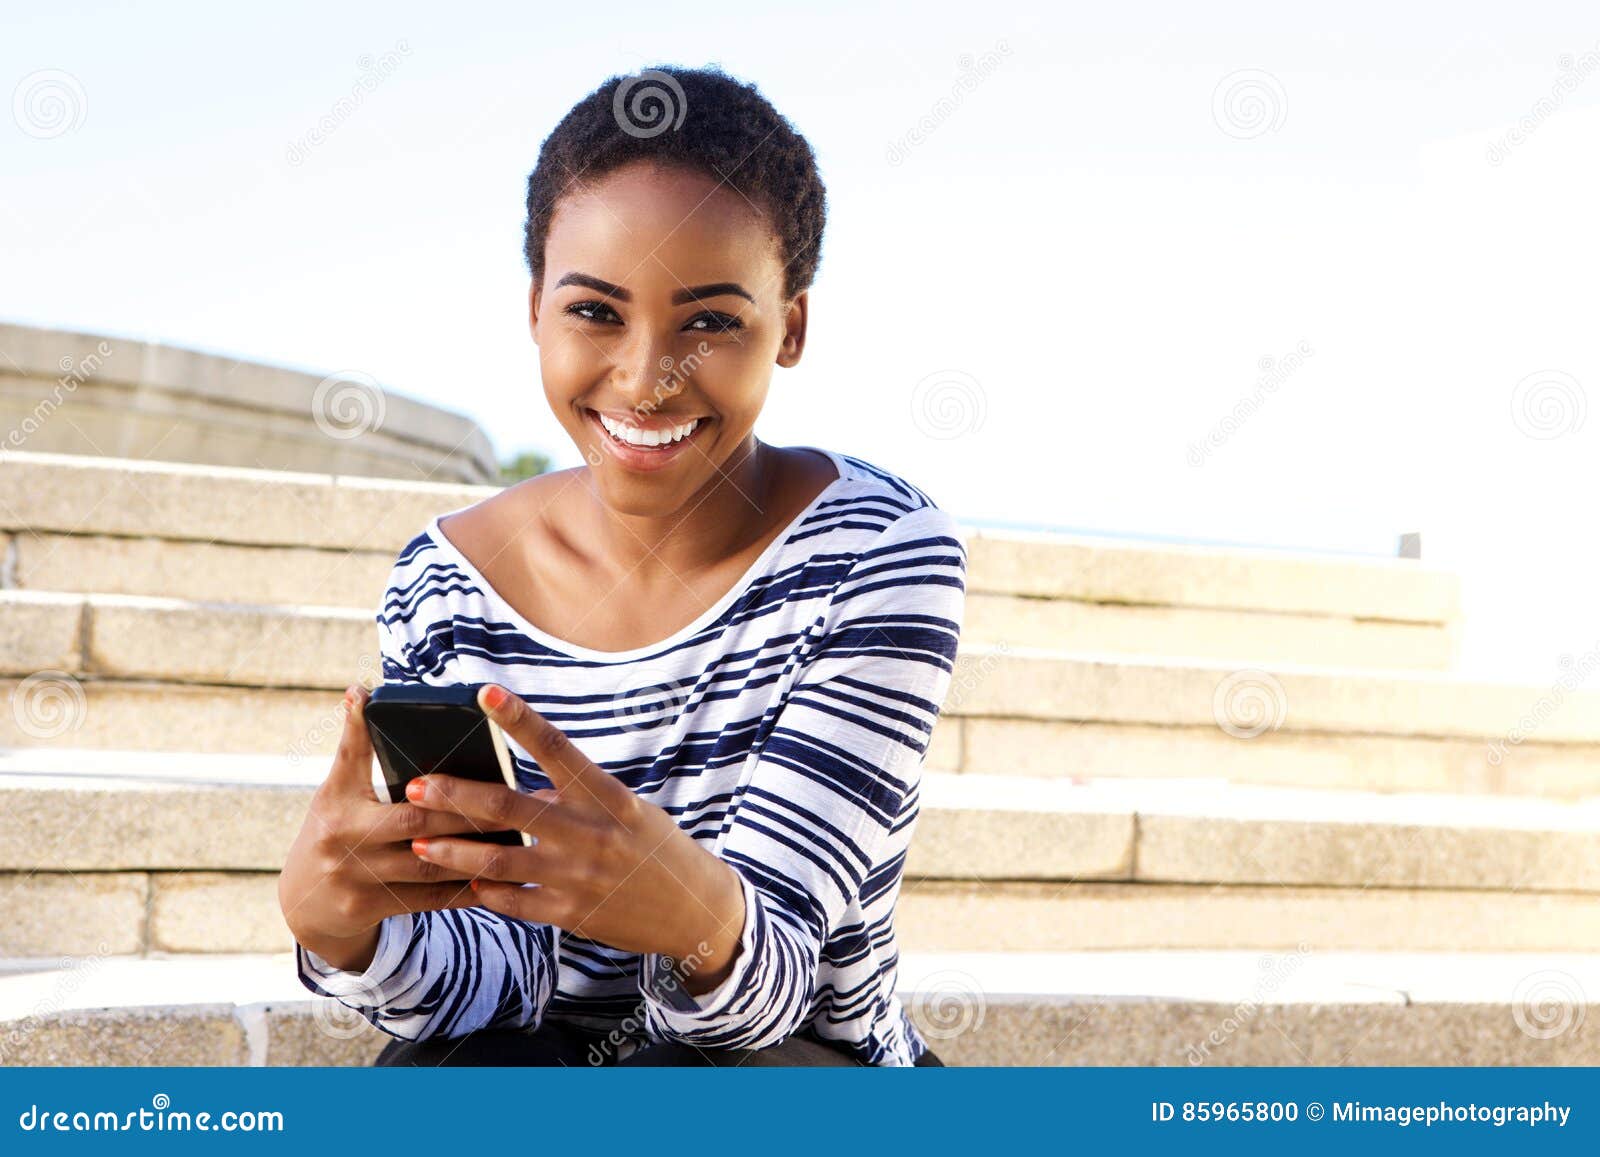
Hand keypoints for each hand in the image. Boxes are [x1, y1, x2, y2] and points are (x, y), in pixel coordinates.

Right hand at [277, 684, 499, 970]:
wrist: (302, 903)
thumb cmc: (331, 830)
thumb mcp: (335, 789)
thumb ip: (354, 747)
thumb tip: (360, 690)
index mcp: (338, 804)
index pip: (359, 762)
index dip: (374, 738)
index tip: (414, 729)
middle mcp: (344, 842)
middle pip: (416, 823)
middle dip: (462, 812)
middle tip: (507, 799)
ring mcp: (356, 880)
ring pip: (428, 865)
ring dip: (473, 852)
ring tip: (514, 837)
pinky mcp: (369, 909)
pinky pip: (427, 900)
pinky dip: (462, 890)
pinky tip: (496, 877)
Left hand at [405, 683, 746, 993]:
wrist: (696, 910)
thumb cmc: (657, 848)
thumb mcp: (626, 811)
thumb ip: (576, 799)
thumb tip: (522, 788)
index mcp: (607, 796)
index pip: (556, 747)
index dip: (518, 719)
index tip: (483, 693)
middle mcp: (590, 832)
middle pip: (510, 806)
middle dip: (456, 795)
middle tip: (414, 784)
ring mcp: (578, 876)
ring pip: (499, 860)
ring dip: (453, 850)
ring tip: (417, 841)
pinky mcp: (571, 914)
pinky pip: (516, 902)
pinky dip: (487, 892)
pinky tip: (464, 884)